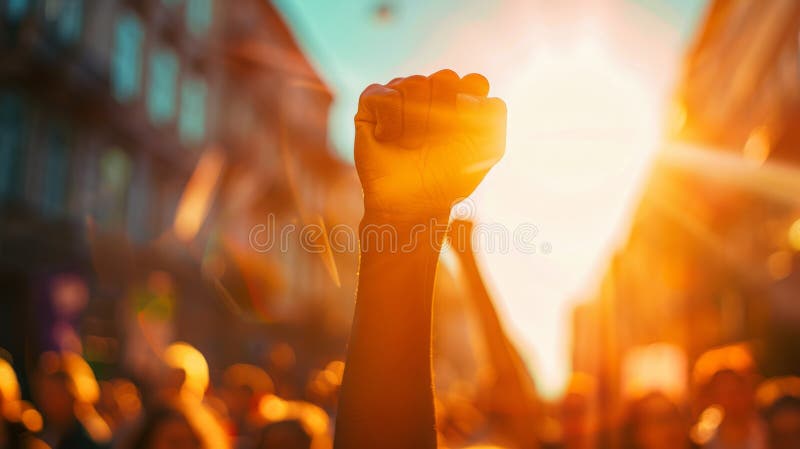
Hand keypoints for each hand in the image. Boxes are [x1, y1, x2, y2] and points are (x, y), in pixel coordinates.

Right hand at [354, 70, 505, 220]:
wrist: (411, 204)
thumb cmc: (447, 178)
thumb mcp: (487, 150)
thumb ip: (495, 114)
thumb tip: (476, 88)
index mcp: (460, 100)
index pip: (474, 82)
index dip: (470, 108)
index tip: (464, 136)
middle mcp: (431, 92)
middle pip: (445, 79)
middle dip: (443, 115)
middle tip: (435, 143)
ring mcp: (402, 94)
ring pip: (415, 84)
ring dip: (416, 123)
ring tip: (410, 146)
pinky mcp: (372, 101)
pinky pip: (385, 95)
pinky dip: (390, 121)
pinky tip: (388, 139)